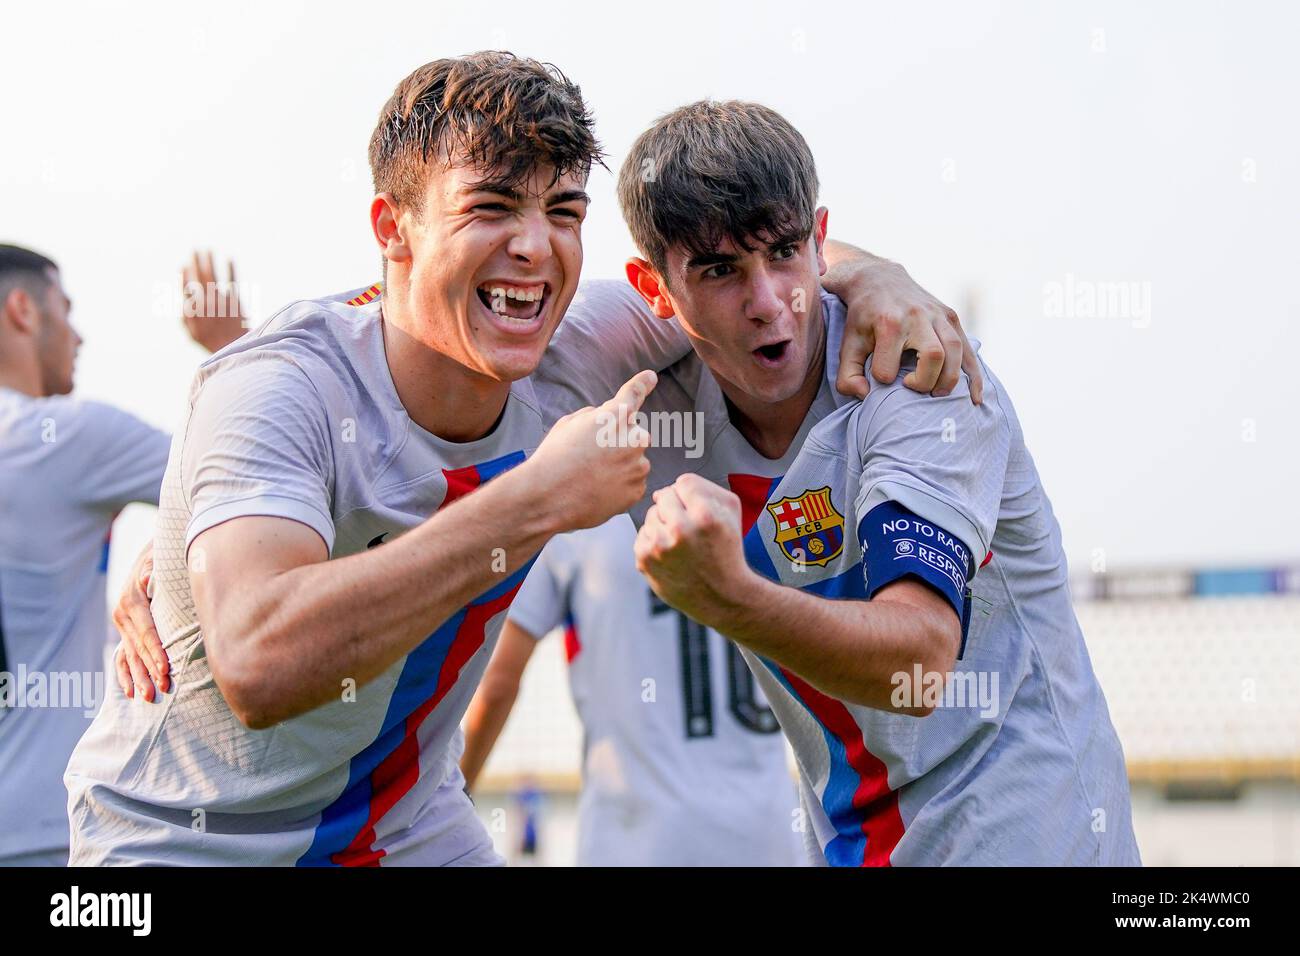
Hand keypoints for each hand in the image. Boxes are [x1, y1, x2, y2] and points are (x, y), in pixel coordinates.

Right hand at [110, 544, 169, 701]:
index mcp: (132, 600)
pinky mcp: (124, 629)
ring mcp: (121, 623)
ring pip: (130, 654)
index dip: (156, 651)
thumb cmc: (162, 558)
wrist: (150, 554)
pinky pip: (123, 655)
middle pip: (138, 647)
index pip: (147, 632)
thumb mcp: (160, 562)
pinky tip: (130, 691)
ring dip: (139, 677)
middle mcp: (123, 614)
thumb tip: (152, 580)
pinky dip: (126, 673)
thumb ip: (157, 573)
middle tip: (163, 689)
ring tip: (148, 697)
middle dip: (151, 670)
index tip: (165, 668)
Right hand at [182, 250, 246, 353]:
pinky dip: (230, 269)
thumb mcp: (193, 333)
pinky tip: (229, 258)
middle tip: (195, 250)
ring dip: (209, 261)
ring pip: (212, 276)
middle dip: (196, 262)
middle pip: (198, 278)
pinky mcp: (234, 301)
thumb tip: (183, 298)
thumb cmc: (212, 341)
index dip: (184, 275)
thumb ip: (186, 316)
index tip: (184, 265)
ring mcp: (220, 301)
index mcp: (192, 311)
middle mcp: (204, 304)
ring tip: (207, 250)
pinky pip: (232, 282)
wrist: (234, 348)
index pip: (186, 288)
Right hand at [526, 370, 656, 530]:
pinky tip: (598, 489)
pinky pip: (632, 482)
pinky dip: (619, 485)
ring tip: (591, 476)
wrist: (547, 498)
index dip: (642, 384)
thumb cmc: (554, 459)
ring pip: (634, 460)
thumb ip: (595, 416)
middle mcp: (633, 438)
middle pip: (633, 434)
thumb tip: (607, 417)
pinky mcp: (637, 490)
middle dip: (619, 441)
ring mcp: (638, 466)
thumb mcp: (568, 424)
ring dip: (619, 464)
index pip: (633, 394)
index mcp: (615, 416)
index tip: (650, 377)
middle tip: (593, 456)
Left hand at [633, 473, 754, 625]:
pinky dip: (654, 541)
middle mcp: (680, 529)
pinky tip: (671, 554)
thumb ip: (706, 487)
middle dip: (676, 507)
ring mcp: (659, 546)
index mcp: (705, 515)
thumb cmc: (727, 551)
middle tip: (690, 527)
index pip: (684, 482)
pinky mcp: (645, 560)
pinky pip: (642, 534)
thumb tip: (673, 486)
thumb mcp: (732, 512)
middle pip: (664, 495)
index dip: (691, 495)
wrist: (722, 596)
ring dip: (664, 524)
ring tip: (682, 543)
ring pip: (651, 514)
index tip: (698, 510)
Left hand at [824, 250, 982, 403]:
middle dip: (925, 381)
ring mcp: (938, 315)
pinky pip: (968, 348)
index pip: (888, 367)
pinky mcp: (951, 316)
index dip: (884, 379)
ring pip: (955, 351)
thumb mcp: (848, 343)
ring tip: (937, 394)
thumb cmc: (862, 317)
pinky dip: (973, 375)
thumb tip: (864, 395)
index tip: (882, 379)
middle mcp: (917, 317)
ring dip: (950, 379)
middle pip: (933, 356)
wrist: (879, 278)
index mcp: (888, 323)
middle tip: (912, 388)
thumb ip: (847, 374)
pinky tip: (974, 397)